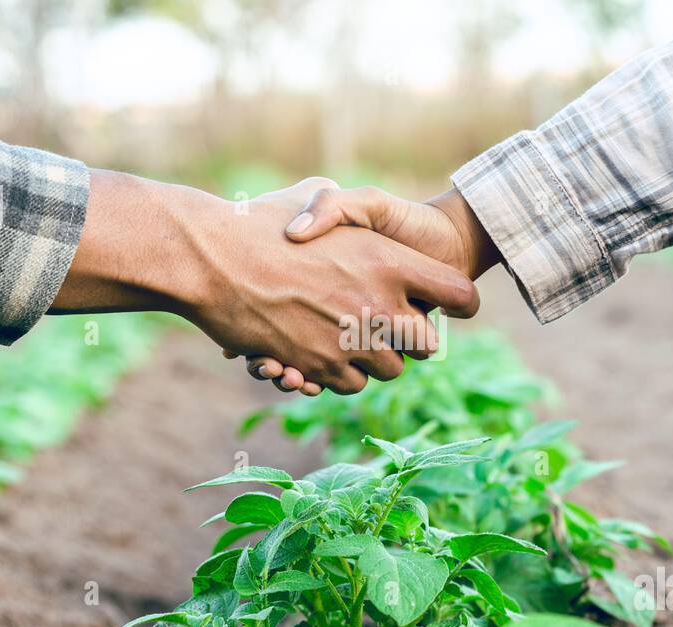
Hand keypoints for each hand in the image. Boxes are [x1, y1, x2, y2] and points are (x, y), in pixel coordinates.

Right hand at [56, 171, 478, 394]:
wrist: (211, 259)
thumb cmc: (259, 221)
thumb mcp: (316, 196)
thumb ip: (349, 207)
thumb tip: (364, 220)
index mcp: (388, 261)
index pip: (458, 295)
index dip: (461, 302)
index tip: (453, 304)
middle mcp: (377, 305)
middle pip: (428, 345)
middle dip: (414, 339)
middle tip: (393, 325)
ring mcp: (349, 341)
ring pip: (390, 370)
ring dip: (376, 359)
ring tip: (352, 337)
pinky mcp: (318, 366)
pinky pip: (350, 384)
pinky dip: (341, 374)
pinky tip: (322, 351)